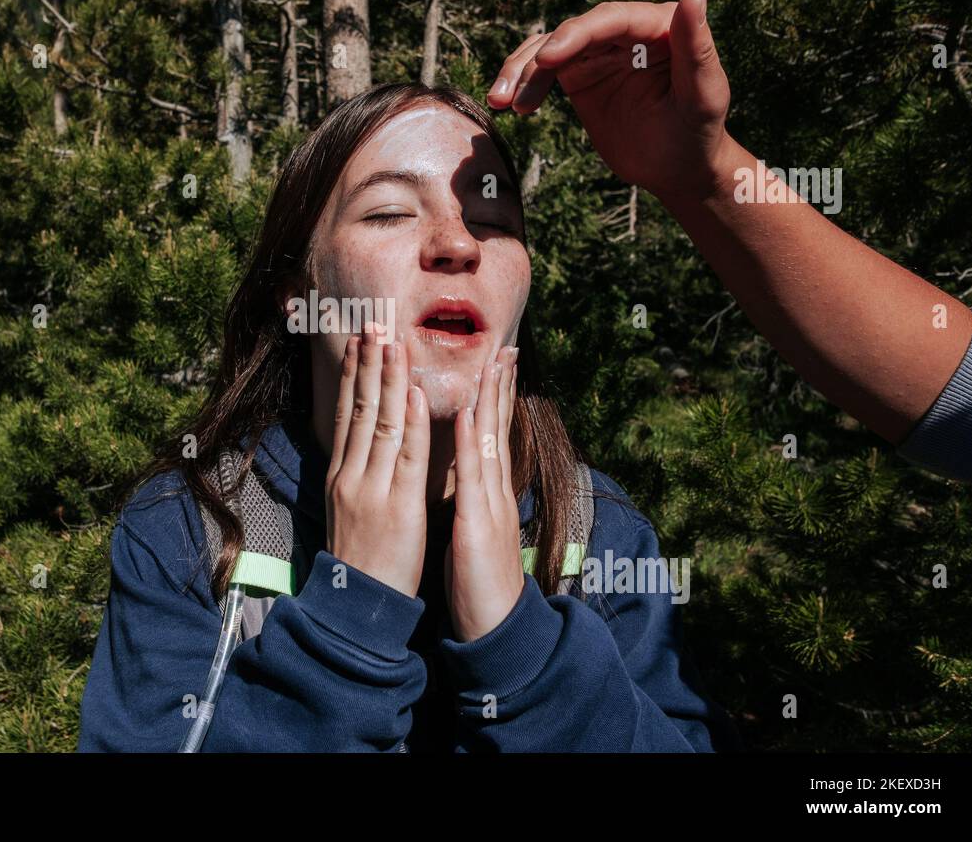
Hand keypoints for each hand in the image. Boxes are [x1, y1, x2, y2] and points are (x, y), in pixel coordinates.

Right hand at [325, 322, 430, 597]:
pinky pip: (407, 457)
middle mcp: (351, 475)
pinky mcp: (398, 506)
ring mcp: (372, 488)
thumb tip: (358, 449)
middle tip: (374, 323)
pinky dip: (414, 423)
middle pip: (361, 408)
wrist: (357, 606)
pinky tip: (417, 394)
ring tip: (394, 343)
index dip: (353, 375)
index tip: (359, 342)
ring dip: (390, 379)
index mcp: (340, 475)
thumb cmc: (361, 562)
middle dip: (368, 363)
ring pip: (383, 423)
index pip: (346, 414)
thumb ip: (354, 477)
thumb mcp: (346, 511)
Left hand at [444, 345, 522, 642]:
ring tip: (493, 362)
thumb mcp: (475, 528)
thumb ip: (474, 498)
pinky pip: (475, 475)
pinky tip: (472, 412)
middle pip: (498, 429)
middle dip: (501, 387)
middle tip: (505, 347)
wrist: (495, 624)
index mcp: (489, 491)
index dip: (493, 399)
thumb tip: (466, 475)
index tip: (495, 363)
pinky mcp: (481, 521)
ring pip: (491, 441)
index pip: (491, 435)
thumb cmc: (478, 578)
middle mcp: (495, 490)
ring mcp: (491, 503)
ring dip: (492, 399)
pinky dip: (474, 441)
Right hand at [486, 0, 738, 205]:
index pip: (611, 20)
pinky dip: (522, 84)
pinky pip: (542, 70)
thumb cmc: (700, 131)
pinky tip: (512, 107)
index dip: (575, 35)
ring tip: (500, 102)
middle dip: (538, 57)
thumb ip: (697, 46)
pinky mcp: (579, 75)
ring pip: (549, 47)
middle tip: (513, 93)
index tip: (547, 60)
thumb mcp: (705, 94)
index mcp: (659, 25)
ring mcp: (598, 52)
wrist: (678, 168)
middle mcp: (625, 31)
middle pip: (572, 30)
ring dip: (520, 70)